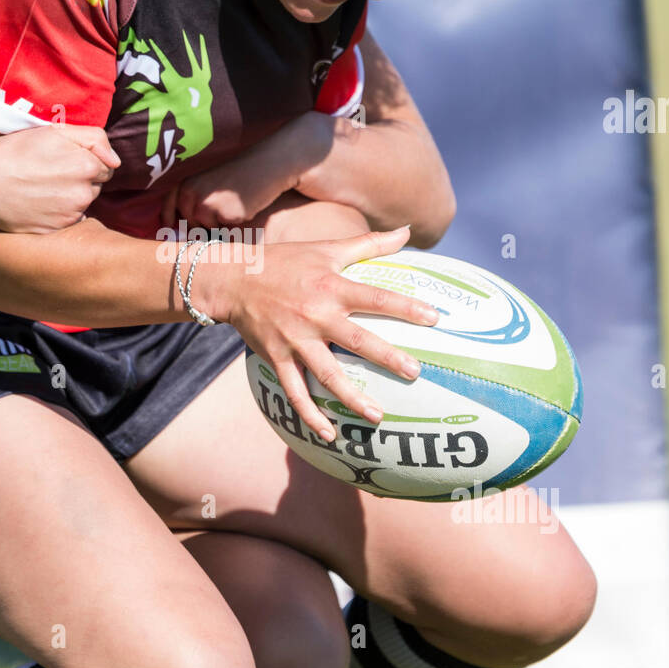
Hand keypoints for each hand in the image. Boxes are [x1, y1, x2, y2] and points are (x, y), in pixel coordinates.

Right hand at [0, 124, 119, 233]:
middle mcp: (83, 194)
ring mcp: (69, 215)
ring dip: (70, 196)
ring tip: (42, 186)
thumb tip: (115, 161)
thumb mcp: (55, 131)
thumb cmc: (17, 150)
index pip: (105, 167)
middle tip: (51, 171)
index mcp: (87, 166)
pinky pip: (66, 220)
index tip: (65, 158)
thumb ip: (94, 139)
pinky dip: (57, 212)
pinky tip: (38, 202)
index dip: (86, 160)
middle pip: (95, 186)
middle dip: (80, 179)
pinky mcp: (55, 230)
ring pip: (81, 203)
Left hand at [165, 122, 308, 229]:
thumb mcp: (210, 179)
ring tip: (233, 205)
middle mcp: (193, 194)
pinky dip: (233, 224)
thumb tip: (182, 226)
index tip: (169, 226)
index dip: (169, 218)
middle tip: (221, 208)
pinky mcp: (225, 215)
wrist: (266, 166)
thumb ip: (194, 196)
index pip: (170, 204)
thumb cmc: (239, 174)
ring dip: (219, 223)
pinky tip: (242, 207)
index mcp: (188, 182)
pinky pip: (225, 230)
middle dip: (201, 222)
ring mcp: (208, 205)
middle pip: (189, 222)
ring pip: (207, 228)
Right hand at [216, 226, 439, 441]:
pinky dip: (311, 415)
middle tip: (415, 372)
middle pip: (357, 340)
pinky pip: (295, 391)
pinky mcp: (277, 357)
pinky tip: (329, 435)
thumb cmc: (287, 261)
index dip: (405, 307)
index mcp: (332, 287)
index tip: (434, 318)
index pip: (376, 298)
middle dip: (387, 357)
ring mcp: (295, 340)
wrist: (234, 279)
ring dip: (352, 398)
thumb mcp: (328, 248)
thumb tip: (408, 231)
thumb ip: (371, 244)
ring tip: (378, 416)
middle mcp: (315, 315)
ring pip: (327, 374)